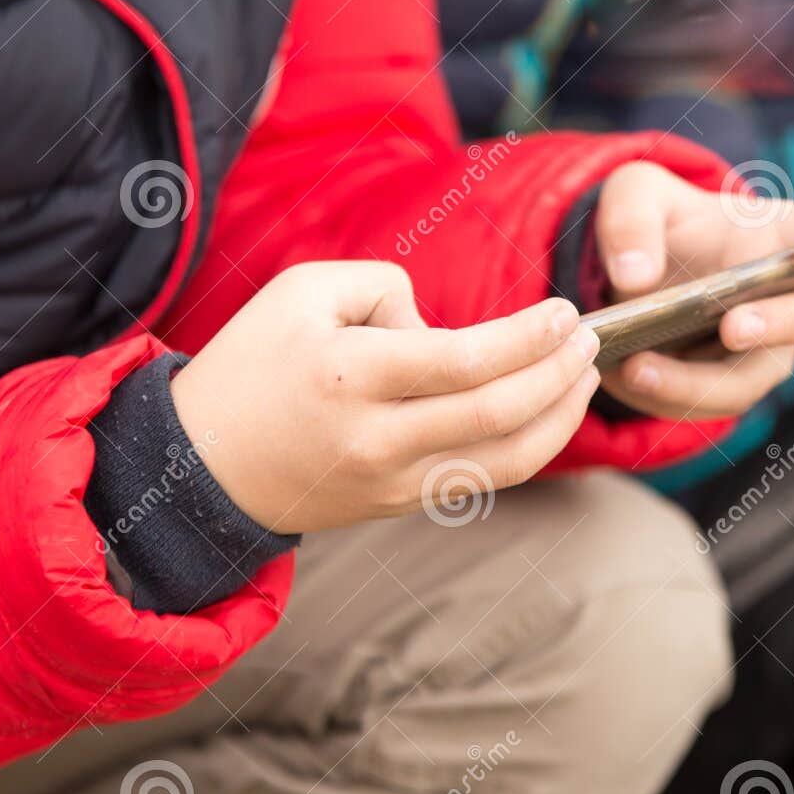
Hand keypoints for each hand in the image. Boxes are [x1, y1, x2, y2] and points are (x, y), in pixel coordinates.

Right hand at [169, 262, 599, 533]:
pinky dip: (529, 446)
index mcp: (350, 375)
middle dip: (560, 374)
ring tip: (585, 376)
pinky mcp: (399, 506)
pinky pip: (482, 479)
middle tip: (592, 339)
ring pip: (505, 462)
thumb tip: (450, 327)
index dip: (530, 338)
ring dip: (561, 418)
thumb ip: (388, 287)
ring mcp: (391, 482)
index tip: (566, 312)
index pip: (466, 361)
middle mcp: (377, 438)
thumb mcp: (303, 291)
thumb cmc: (254, 362)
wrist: (202, 465)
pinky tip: (546, 411)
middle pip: (499, 414)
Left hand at [592, 162, 793, 419]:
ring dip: (700, 380)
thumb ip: (631, 217)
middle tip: (733, 327)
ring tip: (639, 368)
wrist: (630, 281)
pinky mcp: (728, 386)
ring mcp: (766, 348)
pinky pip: (711, 404)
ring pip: (755, 376)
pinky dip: (668, 394)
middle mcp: (791, 296)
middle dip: (781, 324)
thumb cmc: (657, 224)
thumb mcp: (632, 196)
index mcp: (786, 235)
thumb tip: (636, 278)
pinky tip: (628, 374)